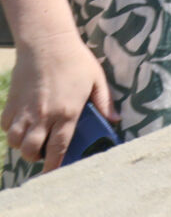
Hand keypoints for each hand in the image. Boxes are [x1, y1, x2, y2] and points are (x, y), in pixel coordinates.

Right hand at [3, 29, 115, 171]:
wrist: (46, 42)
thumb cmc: (75, 60)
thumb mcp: (97, 80)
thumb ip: (105, 102)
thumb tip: (115, 120)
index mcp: (67, 113)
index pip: (59, 148)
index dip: (55, 166)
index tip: (54, 174)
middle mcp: (43, 115)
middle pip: (31, 150)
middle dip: (36, 157)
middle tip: (44, 153)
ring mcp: (25, 110)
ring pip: (15, 141)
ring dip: (23, 145)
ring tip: (33, 139)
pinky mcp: (12, 102)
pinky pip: (6, 126)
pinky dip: (11, 131)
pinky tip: (22, 125)